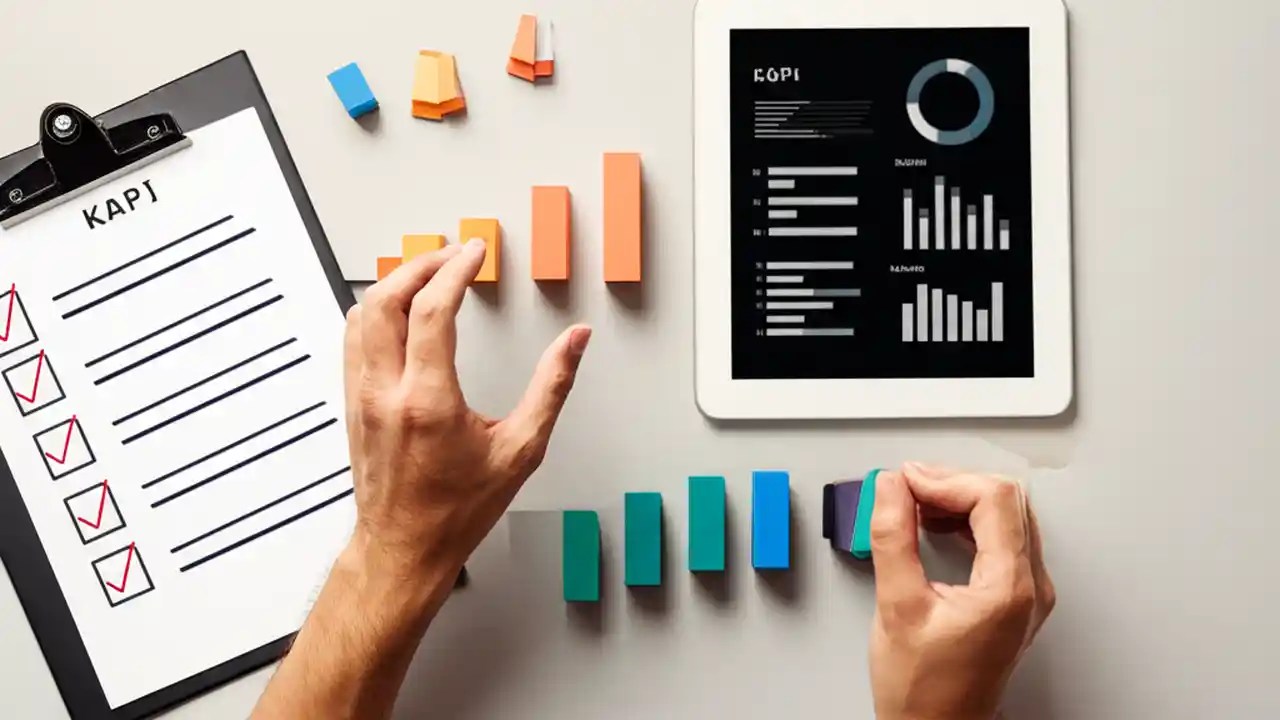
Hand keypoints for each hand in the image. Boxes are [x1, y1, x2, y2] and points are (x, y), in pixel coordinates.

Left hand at [343, 239, 590, 595]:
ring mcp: (361, 397)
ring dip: (393, 283)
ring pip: (360, 314)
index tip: (475, 252)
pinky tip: (400, 310)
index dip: (455, 270)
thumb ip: (552, 387)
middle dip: (421, 265)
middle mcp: (385, 393)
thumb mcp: (521, 450)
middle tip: (452, 254)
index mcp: (428, 401)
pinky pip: (353, 338)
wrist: (405, 549)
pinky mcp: (352, 404)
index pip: (432, 310)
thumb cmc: (456, 511)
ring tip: (428, 273)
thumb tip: (574, 341)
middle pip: (384, 299)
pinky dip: (375, 309)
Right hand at [869, 463, 1054, 719]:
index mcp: (1009, 589)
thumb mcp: (896, 606)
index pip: (993, 500)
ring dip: (959, 499)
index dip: (945, 480)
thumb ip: (893, 538)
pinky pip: (1002, 537)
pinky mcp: (1014, 597)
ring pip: (1006, 515)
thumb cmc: (922, 691)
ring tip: (915, 503)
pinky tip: (935, 524)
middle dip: (952, 483)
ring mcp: (1027, 593)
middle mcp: (1030, 588)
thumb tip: (891, 489)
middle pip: (1005, 500)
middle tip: (907, 486)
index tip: (907, 481)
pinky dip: (967, 520)